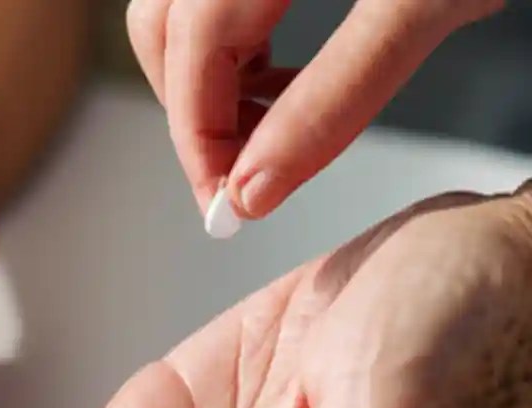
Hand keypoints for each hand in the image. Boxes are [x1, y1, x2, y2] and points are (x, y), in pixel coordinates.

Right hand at [126, 0, 503, 217]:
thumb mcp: (427, 1)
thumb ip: (334, 97)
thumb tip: (256, 187)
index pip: (189, 52)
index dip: (199, 139)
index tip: (226, 205)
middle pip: (162, 26)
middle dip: (194, 111)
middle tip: (245, 175)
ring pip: (178, 7)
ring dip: (206, 73)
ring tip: (270, 117)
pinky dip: (231, 34)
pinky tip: (280, 60)